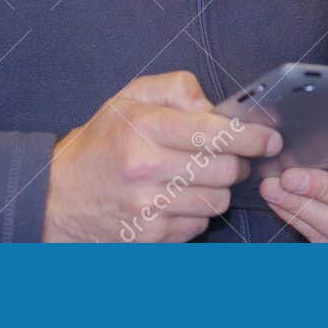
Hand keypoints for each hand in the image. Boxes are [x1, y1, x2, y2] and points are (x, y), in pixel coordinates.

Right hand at [43, 70, 282, 241]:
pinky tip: (179, 201)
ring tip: (199, 178)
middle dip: (238, 163)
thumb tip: (214, 107)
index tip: (269, 138)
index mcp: (143, 128)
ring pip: (216, 201)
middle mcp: (146, 169)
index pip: (214, 133)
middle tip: (233, 157)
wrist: (58, 197)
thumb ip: (176, 88)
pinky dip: (197, 213)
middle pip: (224, 170)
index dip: (251, 136)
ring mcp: (147, 209)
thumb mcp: (130, 98)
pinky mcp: (149, 239)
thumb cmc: (102, 142)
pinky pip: (198, 226)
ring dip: (218, 189)